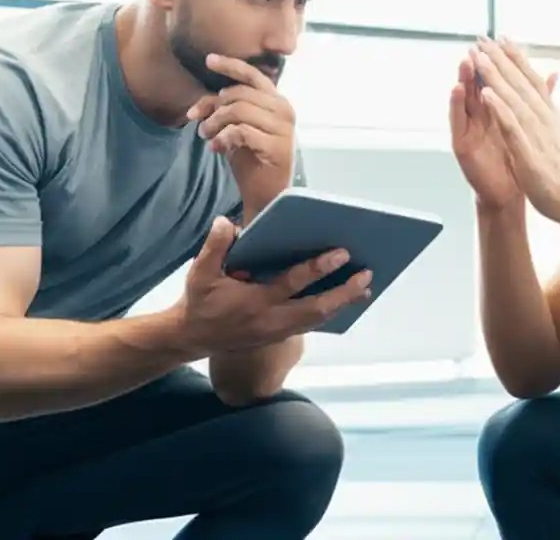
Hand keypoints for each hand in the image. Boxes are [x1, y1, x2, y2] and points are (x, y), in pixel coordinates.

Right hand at [176, 216, 371, 354]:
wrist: (192, 338)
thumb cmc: (200, 302)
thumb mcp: (200, 273)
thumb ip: (215, 247)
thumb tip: (228, 222)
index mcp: (256, 301)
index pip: (292, 283)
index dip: (318, 269)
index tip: (341, 254)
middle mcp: (272, 319)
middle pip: (317, 308)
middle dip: (344, 292)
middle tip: (367, 275)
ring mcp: (278, 331)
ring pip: (318, 319)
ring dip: (343, 304)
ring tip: (365, 288)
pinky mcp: (280, 337)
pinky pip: (311, 324)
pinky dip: (330, 312)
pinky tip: (343, 302)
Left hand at [187, 54, 295, 207]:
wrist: (267, 194)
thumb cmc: (252, 158)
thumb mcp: (233, 129)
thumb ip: (222, 111)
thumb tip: (196, 109)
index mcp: (277, 102)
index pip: (253, 75)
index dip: (231, 65)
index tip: (209, 60)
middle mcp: (284, 110)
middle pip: (239, 93)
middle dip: (214, 108)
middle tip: (202, 127)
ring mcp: (284, 129)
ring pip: (239, 110)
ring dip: (216, 123)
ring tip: (207, 136)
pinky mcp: (277, 147)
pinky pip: (241, 131)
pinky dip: (223, 139)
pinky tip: (217, 149)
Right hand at [449, 50, 556, 210]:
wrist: (510, 194)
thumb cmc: (518, 162)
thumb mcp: (531, 127)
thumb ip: (538, 99)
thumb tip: (551, 76)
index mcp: (498, 111)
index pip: (496, 80)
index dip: (498, 61)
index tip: (500, 40)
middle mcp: (481, 117)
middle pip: (478, 85)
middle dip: (478, 65)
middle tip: (478, 43)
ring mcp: (469, 129)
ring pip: (464, 99)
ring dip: (464, 79)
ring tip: (467, 60)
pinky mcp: (462, 145)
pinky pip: (457, 122)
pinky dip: (456, 105)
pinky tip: (457, 89)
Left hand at [470, 36, 559, 223]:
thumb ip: (558, 112)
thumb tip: (558, 95)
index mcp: (551, 116)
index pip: (533, 80)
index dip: (517, 58)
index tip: (504, 39)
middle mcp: (545, 119)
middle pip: (520, 82)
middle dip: (501, 58)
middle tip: (483, 37)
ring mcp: (537, 134)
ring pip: (513, 98)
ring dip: (496, 76)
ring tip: (480, 56)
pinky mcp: (527, 151)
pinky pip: (510, 125)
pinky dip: (499, 107)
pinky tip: (485, 93)